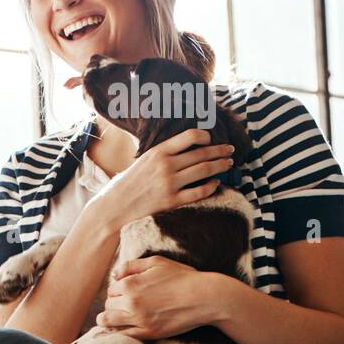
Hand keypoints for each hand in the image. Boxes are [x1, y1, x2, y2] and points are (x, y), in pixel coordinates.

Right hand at [85, 127, 235, 234]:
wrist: (114, 206)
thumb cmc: (127, 183)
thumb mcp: (142, 160)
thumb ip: (162, 153)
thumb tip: (185, 147)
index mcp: (157, 152)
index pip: (190, 136)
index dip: (206, 136)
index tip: (211, 140)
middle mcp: (165, 166)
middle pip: (202, 154)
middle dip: (220, 151)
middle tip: (230, 150)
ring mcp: (169, 184)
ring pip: (205, 171)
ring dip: (220, 166)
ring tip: (228, 164)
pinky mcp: (172, 201)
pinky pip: (199, 192)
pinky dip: (211, 186)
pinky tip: (216, 183)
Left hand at [96, 256, 215, 338]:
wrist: (206, 297)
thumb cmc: (183, 278)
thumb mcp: (157, 263)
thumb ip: (131, 266)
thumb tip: (114, 275)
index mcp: (130, 284)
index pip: (111, 290)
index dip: (117, 291)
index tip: (124, 294)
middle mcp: (131, 302)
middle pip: (108, 305)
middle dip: (113, 304)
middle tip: (123, 306)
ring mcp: (139, 319)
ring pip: (107, 321)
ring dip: (107, 320)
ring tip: (112, 320)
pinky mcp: (148, 333)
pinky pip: (122, 336)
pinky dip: (116, 334)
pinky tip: (117, 332)